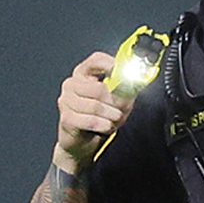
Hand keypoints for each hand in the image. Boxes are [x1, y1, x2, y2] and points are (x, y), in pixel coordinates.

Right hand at [54, 52, 135, 168]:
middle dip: (115, 102)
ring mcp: (66, 100)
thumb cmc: (101, 117)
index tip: (124, 71)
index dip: (110, 64)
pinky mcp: (66, 118)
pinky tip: (105, 127)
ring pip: (96, 106)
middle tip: (121, 111)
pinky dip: (104, 126)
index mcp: (84, 74)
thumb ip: (126, 89)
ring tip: (114, 120)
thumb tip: (137, 79)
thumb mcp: (118, 100)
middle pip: (98, 88)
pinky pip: (91, 120)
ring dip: (111, 116)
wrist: (84, 142)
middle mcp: (72, 84)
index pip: (96, 60)